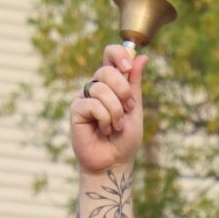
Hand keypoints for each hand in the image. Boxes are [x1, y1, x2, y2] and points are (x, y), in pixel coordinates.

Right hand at [69, 45, 147, 176]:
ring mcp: (84, 97)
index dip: (119, 54)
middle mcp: (95, 87)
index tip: (128, 67)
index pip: (110, 54)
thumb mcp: (135, 109)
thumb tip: (142, 57)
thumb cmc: (124, 139)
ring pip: (101, 89)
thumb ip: (134, 84)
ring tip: (116, 126)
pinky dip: (105, 119)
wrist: (114, 163)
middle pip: (106, 70)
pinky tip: (104, 131)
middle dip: (123, 91)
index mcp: (111, 83)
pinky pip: (93, 104)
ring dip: (116, 111)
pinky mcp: (76, 110)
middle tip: (128, 110)